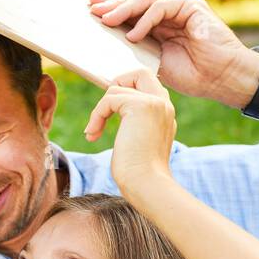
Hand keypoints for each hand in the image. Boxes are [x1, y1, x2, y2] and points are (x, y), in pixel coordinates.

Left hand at [83, 67, 176, 195]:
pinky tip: (92, 134)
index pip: (147, 84)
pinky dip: (96, 115)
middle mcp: (164, 104)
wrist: (147, 185)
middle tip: (103, 112)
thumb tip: (113, 109)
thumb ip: (133, 123)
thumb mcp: (137, 142)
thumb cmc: (139, 174)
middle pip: (139, 73)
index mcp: (165, 113)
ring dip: (99, 111)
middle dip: (115, 86)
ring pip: (117, 88)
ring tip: (93, 132)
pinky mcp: (141, 106)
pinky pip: (109, 98)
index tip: (109, 112)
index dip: (125, 90)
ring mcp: (155, 103)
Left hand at [89, 0, 258, 106]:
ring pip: (146, 0)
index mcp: (161, 25)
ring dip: (124, 10)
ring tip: (107, 21)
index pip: (132, 12)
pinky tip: (133, 34)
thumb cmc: (193, 76)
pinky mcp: (192, 7)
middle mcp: (170, 12)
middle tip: (92, 10)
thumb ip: (137, 51)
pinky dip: (146, 20)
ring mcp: (182, 8)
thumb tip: (109, 50)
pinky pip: (162, 7)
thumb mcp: (156, 63)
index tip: (90, 11)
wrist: (222, 78)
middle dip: (113, 5)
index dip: (112, 9)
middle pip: (136, 2)